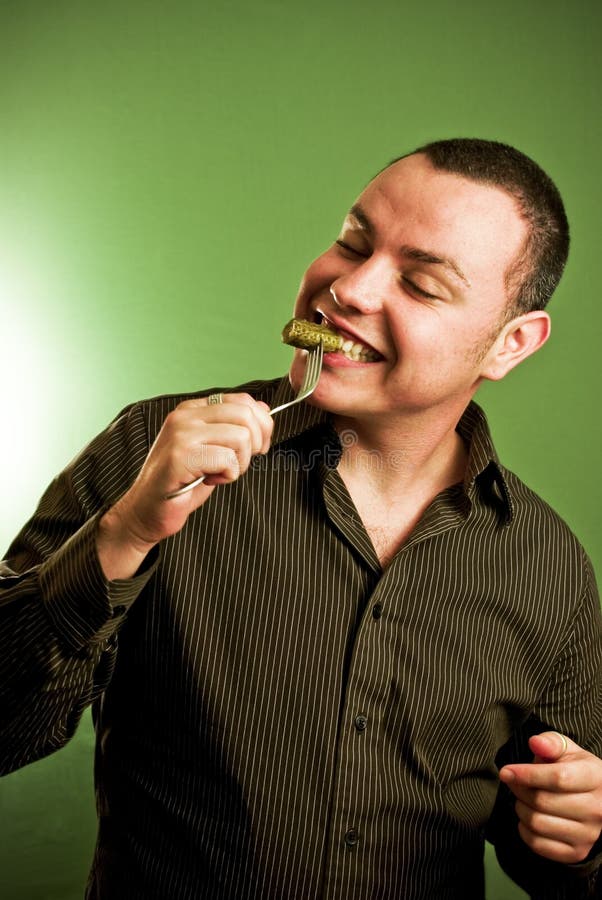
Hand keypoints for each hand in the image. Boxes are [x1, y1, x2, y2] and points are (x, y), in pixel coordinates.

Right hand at [97, 394, 272, 577]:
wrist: (148, 510)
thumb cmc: (182, 482)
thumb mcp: (213, 449)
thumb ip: (234, 427)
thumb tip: (264, 410)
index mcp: (193, 409)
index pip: (242, 400)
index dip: (261, 425)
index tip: (256, 447)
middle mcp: (185, 416)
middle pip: (245, 415)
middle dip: (255, 444)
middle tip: (239, 464)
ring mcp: (181, 434)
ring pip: (241, 437)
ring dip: (240, 463)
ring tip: (220, 474)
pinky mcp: (180, 456)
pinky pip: (227, 459)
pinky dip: (228, 476)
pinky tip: (210, 481)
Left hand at [499, 731, 601, 863]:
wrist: (596, 800)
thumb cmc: (575, 769)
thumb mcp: (567, 750)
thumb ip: (550, 743)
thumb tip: (535, 743)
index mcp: (595, 779)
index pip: (558, 778)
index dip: (527, 774)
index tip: (505, 772)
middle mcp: (596, 809)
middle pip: (543, 802)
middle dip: (520, 790)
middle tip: (514, 783)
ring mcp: (589, 834)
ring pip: (538, 823)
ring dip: (521, 809)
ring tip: (522, 798)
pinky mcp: (577, 853)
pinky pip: (539, 844)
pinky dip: (524, 830)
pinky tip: (528, 816)